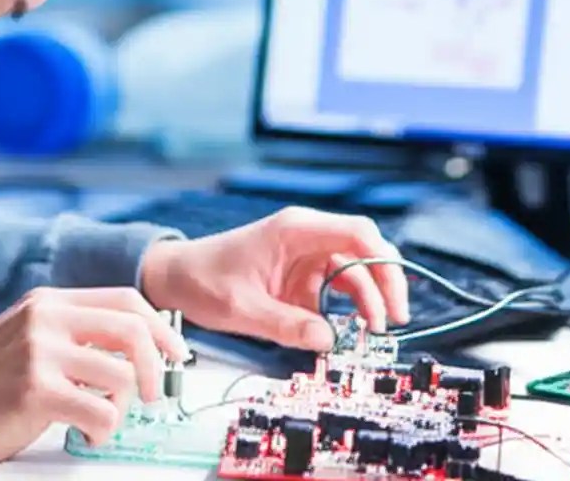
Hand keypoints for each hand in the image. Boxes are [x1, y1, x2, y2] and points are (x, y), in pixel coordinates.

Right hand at [0, 287, 189, 469]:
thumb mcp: (26, 337)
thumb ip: (71, 333)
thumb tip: (132, 347)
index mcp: (48, 301)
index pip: (125, 301)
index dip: (160, 329)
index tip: (175, 353)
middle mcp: (46, 318)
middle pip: (133, 330)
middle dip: (157, 367)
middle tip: (154, 395)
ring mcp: (40, 352)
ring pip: (122, 376)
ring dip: (123, 408)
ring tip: (100, 420)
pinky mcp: (36, 390)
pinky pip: (101, 412)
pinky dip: (103, 430)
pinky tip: (84, 433)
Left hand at [140, 207, 409, 350]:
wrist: (176, 277)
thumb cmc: (203, 279)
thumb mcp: (242, 308)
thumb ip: (286, 325)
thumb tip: (327, 341)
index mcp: (295, 229)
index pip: (358, 232)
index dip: (383, 262)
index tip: (392, 298)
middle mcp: (307, 237)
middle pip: (364, 252)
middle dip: (384, 285)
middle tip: (393, 321)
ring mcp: (307, 256)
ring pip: (355, 273)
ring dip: (367, 301)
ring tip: (370, 333)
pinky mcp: (302, 276)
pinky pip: (336, 290)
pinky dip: (347, 309)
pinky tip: (349, 331)